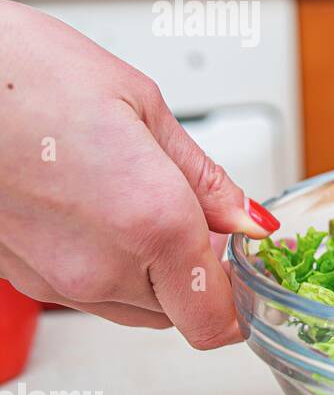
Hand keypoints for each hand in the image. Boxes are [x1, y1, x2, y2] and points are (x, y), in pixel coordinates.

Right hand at [0, 0, 278, 348]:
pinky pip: (88, 291)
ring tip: (144, 201)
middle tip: (203, 220)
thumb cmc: (23, 73)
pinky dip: (110, 264)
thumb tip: (251, 220)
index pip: (218, 320)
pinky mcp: (20, 275)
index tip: (250, 267)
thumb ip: (205, 178)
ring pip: (136, 308)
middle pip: (182, 315)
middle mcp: (102, 268)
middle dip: (202, 277)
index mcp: (152, 224)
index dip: (242, 301)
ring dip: (156, 274)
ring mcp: (55, 279)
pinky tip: (100, 206)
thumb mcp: (143, 107)